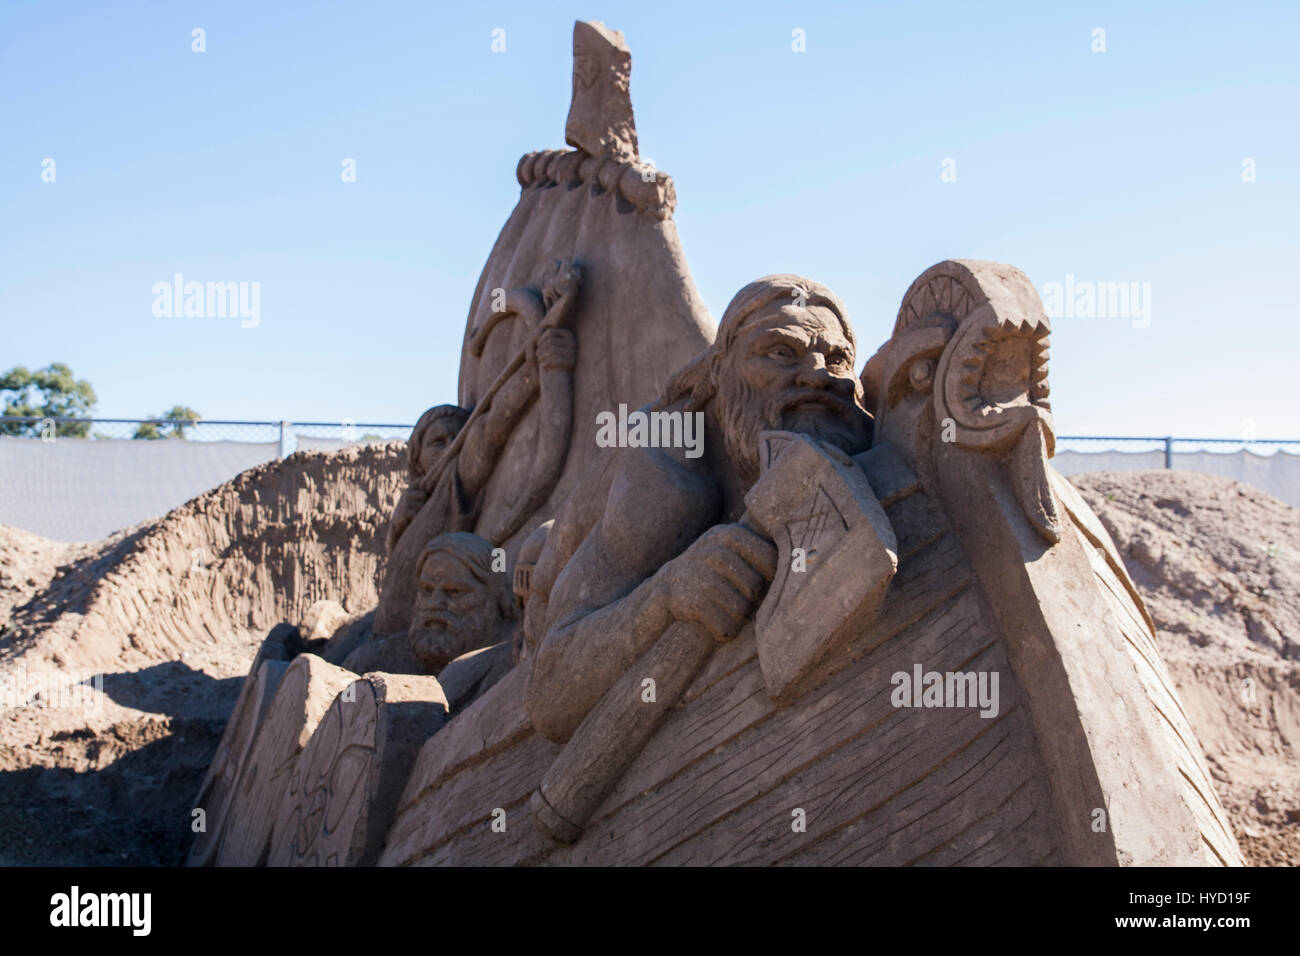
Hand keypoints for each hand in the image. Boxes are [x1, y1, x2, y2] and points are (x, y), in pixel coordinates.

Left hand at [536, 327, 576, 370]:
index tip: (538, 346)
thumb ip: (544, 338)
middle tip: (537, 356)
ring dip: (541, 356)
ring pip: (551, 350)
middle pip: (550, 341)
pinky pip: (555, 359)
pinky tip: (544, 365)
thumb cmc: (554, 359)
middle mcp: (573, 342)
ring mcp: (573, 352)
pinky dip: (546, 362)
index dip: (541, 339)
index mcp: (568, 335)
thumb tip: (540, 332)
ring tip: (539, 360)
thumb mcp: (551, 346)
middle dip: (540, 349)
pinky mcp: (572, 362)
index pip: (550, 332)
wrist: (563, 378)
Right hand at [659, 523, 775, 640]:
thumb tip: (809, 563)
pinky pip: (724, 626)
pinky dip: (724, 632)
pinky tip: (715, 625)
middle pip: (754, 586)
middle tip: (734, 599)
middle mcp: (712, 550)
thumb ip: (758, 552)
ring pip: (740, 608)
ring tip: (723, 611)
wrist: (662, 590)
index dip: (771, 578)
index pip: (770, 559)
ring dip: (736, 618)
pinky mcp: (689, 602)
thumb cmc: (710, 574)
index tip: (761, 584)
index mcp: (728, 534)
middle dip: (748, 600)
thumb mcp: (729, 552)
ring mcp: (698, 575)